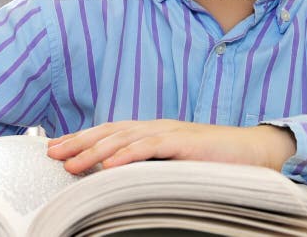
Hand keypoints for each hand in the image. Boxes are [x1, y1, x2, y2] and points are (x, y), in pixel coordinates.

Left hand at [46, 119, 295, 173]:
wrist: (255, 151)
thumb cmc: (216, 160)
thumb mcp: (175, 164)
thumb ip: (150, 166)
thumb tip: (117, 178)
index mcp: (153, 132)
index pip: (110, 133)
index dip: (82, 139)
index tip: (56, 149)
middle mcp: (157, 128)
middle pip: (110, 132)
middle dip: (79, 143)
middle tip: (51, 154)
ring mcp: (171, 134)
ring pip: (125, 139)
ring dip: (95, 151)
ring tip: (72, 163)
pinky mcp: (186, 144)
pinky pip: (152, 148)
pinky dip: (130, 156)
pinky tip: (110, 165)